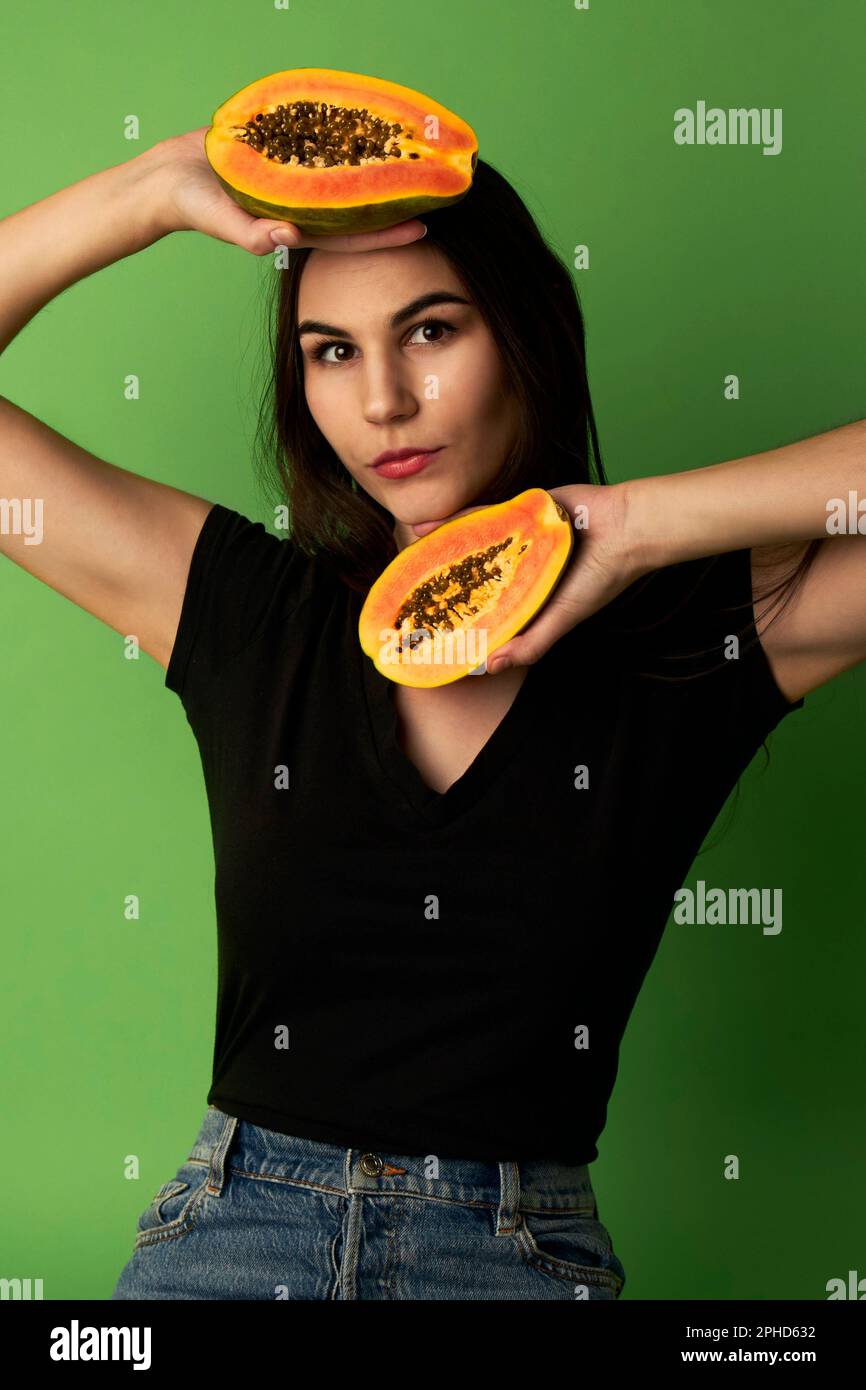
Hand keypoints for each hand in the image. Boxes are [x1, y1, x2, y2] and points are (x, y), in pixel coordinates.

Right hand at [134, 128, 427, 255]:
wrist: (168, 176)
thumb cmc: (193, 206)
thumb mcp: (221, 221)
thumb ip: (251, 235)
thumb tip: (286, 239)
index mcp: (297, 226)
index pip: (352, 235)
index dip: (386, 233)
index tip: (423, 227)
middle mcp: (303, 204)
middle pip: (357, 204)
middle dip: (392, 198)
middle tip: (431, 187)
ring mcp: (295, 179)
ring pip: (344, 174)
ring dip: (374, 166)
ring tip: (409, 154)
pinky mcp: (283, 151)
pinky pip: (321, 143)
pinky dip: (344, 136)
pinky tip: (368, 125)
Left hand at [409, 483, 642, 672]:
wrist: (626, 529)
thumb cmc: (599, 579)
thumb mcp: (562, 619)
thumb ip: (531, 644)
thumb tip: (491, 667)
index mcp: (528, 595)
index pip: (485, 608)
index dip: (458, 616)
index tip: (428, 626)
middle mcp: (519, 567)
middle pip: (472, 574)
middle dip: (442, 582)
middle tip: (409, 590)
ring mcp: (519, 539)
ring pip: (474, 542)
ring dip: (443, 547)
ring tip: (411, 554)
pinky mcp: (522, 511)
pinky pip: (487, 514)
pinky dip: (462, 519)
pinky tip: (434, 525)